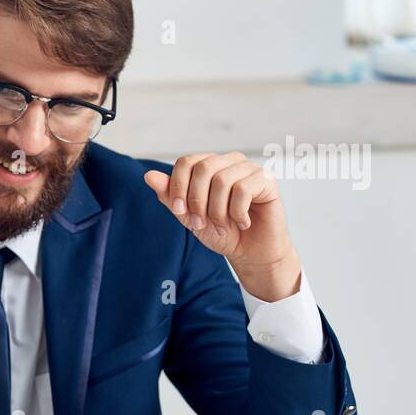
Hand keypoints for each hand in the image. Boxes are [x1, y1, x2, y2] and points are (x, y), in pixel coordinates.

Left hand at [143, 152, 301, 301]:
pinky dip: (237, 213)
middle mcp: (229, 161)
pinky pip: (243, 190)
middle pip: (203, 168)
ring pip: (223, 180)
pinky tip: (242, 222)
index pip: (186, 162)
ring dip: (218, 211)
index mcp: (209, 166)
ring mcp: (249, 168)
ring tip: (224, 225)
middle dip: (197, 201)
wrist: (250, 252)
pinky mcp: (266, 180)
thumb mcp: (188, 217)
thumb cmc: (221, 232)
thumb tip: (148, 176)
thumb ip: (170, 197)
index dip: (178, 186)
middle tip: (201, 223)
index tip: (180, 211)